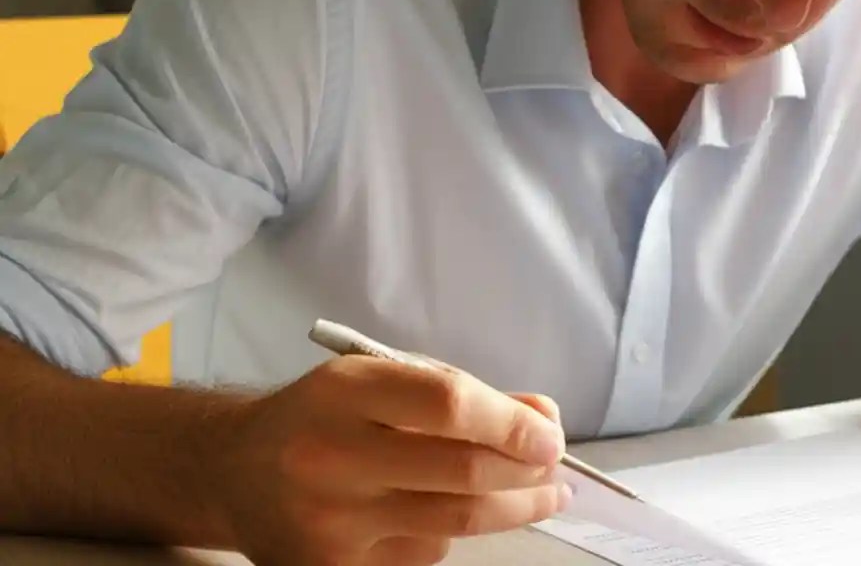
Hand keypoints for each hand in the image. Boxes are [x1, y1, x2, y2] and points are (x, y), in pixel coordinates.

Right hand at [218, 356, 569, 565]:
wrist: (234, 470)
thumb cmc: (323, 417)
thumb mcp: (382, 382)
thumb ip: (462, 396)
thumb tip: (543, 420)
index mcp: (344, 392)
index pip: (449, 405)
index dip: (512, 424)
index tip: (550, 436)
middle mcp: (330, 457)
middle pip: (463, 471)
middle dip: (527, 472)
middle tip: (555, 468)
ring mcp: (330, 523)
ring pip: (456, 521)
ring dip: (515, 507)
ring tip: (542, 493)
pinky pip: (426, 553)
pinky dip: (453, 533)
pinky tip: (450, 513)